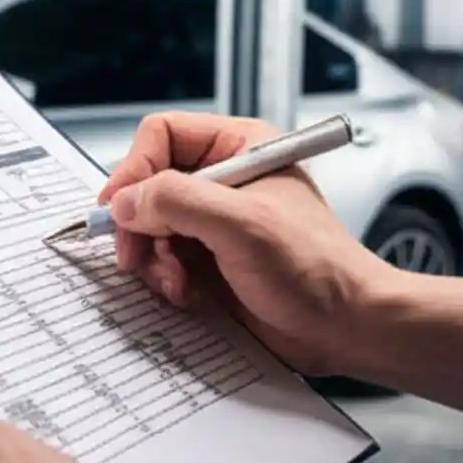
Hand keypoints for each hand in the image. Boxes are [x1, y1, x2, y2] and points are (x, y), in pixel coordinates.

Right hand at [100, 112, 393, 377]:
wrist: (345, 326)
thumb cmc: (316, 268)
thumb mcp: (241, 225)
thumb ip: (177, 202)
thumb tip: (125, 200)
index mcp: (238, 148)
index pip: (162, 136)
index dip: (134, 169)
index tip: (118, 208)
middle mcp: (223, 181)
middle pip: (149, 185)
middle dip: (139, 224)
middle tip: (136, 255)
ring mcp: (216, 222)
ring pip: (151, 227)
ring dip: (154, 258)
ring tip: (178, 281)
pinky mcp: (212, 260)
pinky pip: (164, 261)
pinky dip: (167, 279)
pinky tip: (191, 294)